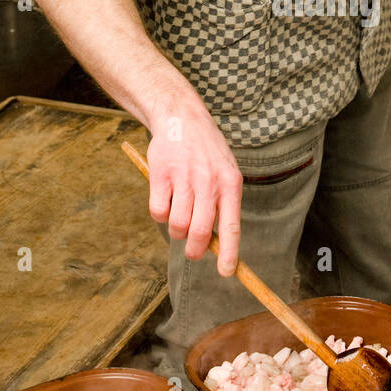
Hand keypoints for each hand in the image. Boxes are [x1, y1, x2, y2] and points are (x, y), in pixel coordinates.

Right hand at [145, 95, 242, 275]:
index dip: (230, 253)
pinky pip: (158, 212)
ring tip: (179, 218)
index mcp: (230, 183)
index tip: (227, 273)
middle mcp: (209, 182)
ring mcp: (184, 178)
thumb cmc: (207, 152)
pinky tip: (165, 201)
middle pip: (200, 232)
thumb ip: (223, 203)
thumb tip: (218, 244)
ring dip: (176, 231)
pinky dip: (160, 215)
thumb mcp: (225, 172)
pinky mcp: (161, 174)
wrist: (182, 117)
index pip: (231, 226)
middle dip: (195, 250)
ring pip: (177, 225)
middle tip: (192, 252)